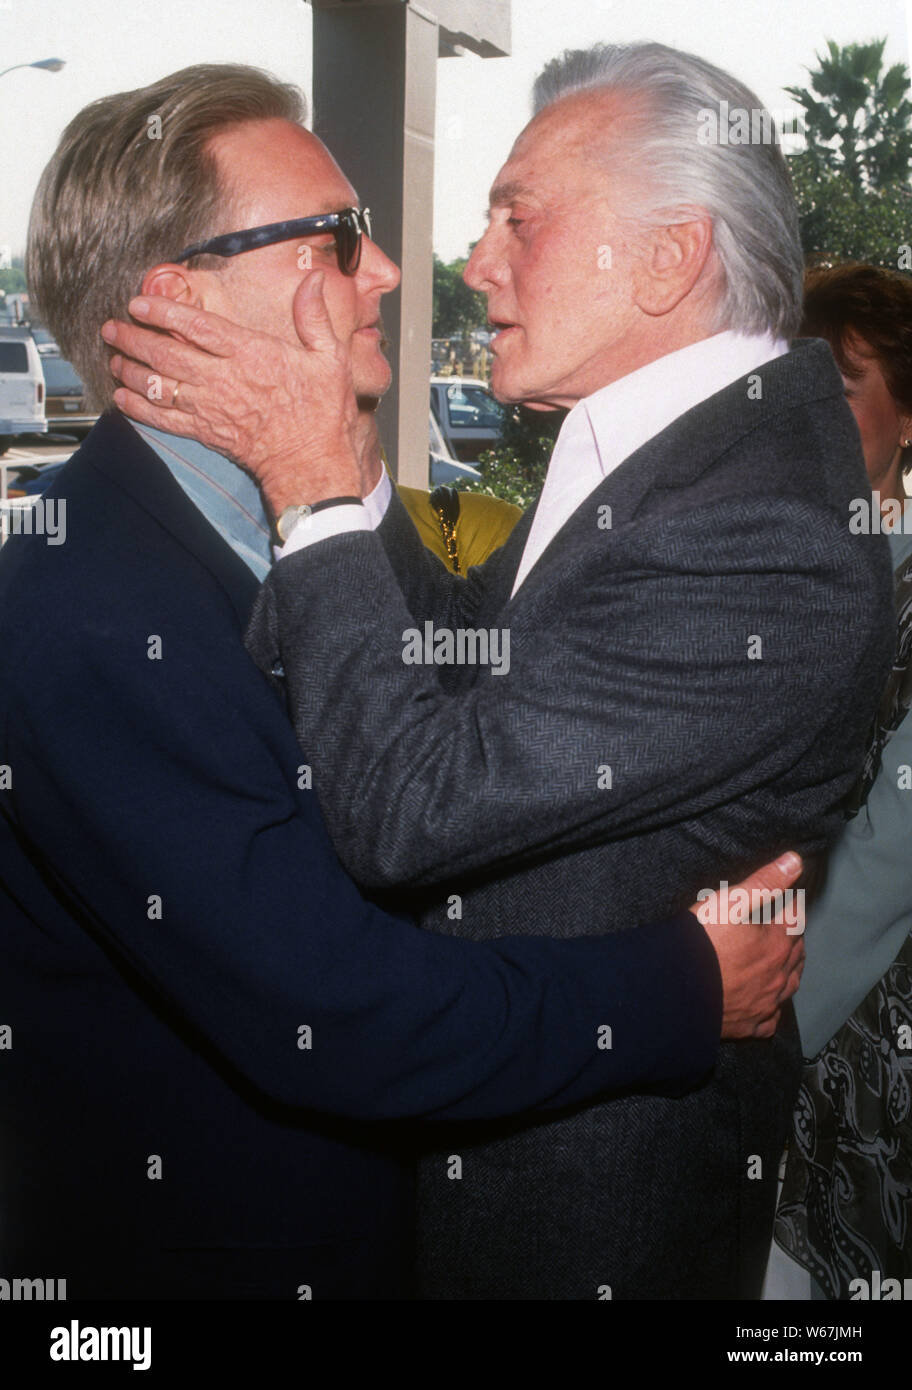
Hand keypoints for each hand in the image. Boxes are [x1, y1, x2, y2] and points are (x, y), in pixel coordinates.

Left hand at [101, 274, 362, 516]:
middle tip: (112, 328)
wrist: (311, 463)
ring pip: (158, 385)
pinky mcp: (206, 433)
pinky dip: (139, 408)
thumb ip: (315, 318)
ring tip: (113, 358)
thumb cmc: (323, 412)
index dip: (162, 312)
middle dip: (133, 339)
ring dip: (130, 371)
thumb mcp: (330, 359)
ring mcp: (211, 407)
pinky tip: (122, 398)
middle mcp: (223, 378)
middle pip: (166, 354)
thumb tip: (312, 281)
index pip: (195, 326)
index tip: (139, 303)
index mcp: (251, 353)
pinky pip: (163, 419)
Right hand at [690, 851, 805, 1039]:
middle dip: (794, 939)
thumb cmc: (702, 941)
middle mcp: (778, 975)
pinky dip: (772, 1009)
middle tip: (786, 928)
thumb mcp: (730, 901)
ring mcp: (765, 1003)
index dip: (791, 905)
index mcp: (777, 943)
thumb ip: (764, 881)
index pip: (795, 918)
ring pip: (789, 986)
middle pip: (797, 953)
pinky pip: (770, 1020)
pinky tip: (767, 1004)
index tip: (788, 899)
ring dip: (790, 971)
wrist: (675, 989)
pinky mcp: (749, 1025)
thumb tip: (796, 860)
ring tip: (785, 962)